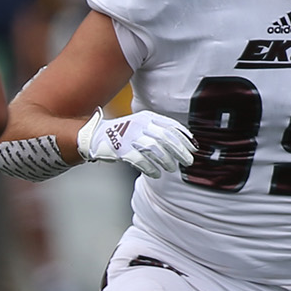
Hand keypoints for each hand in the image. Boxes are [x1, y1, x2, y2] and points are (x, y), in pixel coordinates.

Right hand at [77, 108, 196, 177]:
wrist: (96, 136)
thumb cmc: (124, 133)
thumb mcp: (142, 125)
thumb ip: (159, 131)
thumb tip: (183, 144)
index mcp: (147, 117)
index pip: (171, 126)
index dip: (185, 138)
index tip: (194, 148)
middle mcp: (139, 124)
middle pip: (165, 138)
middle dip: (180, 151)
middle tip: (189, 161)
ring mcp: (130, 136)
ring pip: (154, 148)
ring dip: (166, 160)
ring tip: (172, 168)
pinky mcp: (122, 149)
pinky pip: (140, 160)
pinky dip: (150, 168)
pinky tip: (156, 174)